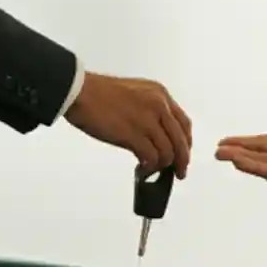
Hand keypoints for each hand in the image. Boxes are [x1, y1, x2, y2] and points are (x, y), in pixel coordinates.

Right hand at [65, 71, 191, 177]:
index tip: (184, 154)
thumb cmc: (100, 93)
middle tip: (179, 173)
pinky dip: (149, 168)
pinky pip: (152, 158)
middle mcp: (159, 106)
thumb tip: (156, 135)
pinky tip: (142, 169)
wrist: (81, 93)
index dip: (186, 143)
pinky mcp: (134, 135)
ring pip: (168, 152)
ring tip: (151, 170)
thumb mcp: (135, 93)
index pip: (184, 123)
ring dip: (162, 166)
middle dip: (181, 161)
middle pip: (180, 141)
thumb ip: (150, 110)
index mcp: (160, 95)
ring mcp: (147, 121)